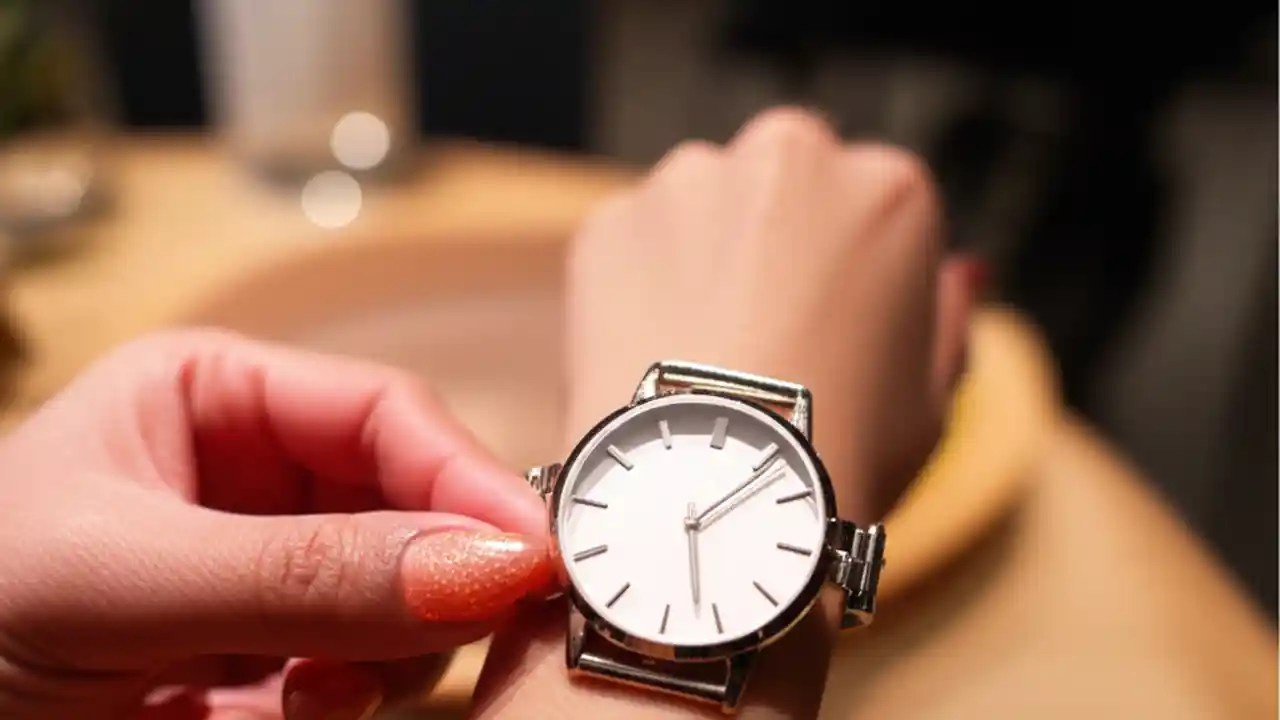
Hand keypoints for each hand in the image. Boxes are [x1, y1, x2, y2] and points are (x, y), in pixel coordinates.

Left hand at [0, 330, 549, 719]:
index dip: (466, 479)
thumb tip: (487, 564)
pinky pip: (363, 676)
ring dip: (382, 659)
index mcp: (215, 398)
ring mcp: (272, 576)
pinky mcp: (271, 664)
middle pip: (414, 510)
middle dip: (427, 580)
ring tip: (309, 701)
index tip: (533, 553)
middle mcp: (258, 480)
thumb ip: (303, 574)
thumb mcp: (119, 578)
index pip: (386, 415)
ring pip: (405, 602)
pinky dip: (344, 705)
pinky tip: (278, 718)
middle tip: (435, 640)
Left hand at [475, 107, 979, 719]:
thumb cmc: (843, 450)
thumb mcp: (932, 397)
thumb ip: (949, 316)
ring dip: (708, 253)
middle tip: (767, 331)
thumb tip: (963, 270)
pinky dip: (641, 285)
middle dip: (780, 238)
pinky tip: (653, 354)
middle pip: (787, 182)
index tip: (837, 327)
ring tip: (703, 353)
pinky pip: (636, 244)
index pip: (877, 206)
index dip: (856, 272)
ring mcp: (689, 181)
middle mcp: (788, 153)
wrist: (712, 488)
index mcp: (888, 187)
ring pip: (705, 205)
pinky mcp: (612, 221)